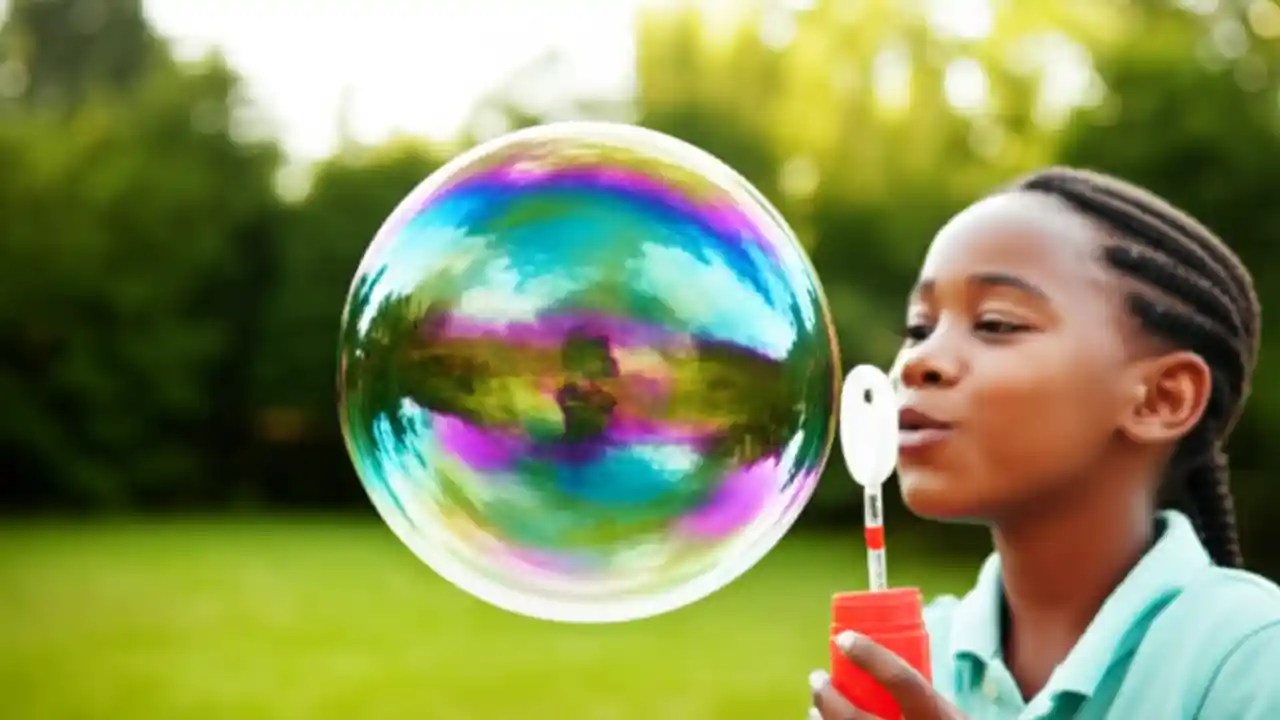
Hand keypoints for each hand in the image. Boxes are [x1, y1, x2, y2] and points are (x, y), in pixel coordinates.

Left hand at [808, 631, 966, 719]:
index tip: (844, 638)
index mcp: (938, 717)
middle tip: (817, 677)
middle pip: (856, 719)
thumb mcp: (944, 711)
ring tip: (816, 705)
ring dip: (823, 718)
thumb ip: (918, 694)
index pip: (903, 681)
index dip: (871, 656)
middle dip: (828, 697)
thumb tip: (875, 657)